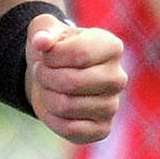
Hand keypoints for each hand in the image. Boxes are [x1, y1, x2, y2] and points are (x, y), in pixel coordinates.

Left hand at [25, 15, 125, 144]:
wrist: (54, 74)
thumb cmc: (53, 48)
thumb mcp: (45, 29)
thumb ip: (43, 30)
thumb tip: (42, 41)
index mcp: (111, 47)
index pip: (79, 54)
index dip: (52, 56)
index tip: (45, 53)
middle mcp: (118, 77)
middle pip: (72, 82)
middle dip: (45, 76)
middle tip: (41, 71)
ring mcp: (113, 106)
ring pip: (67, 106)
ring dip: (46, 95)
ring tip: (48, 86)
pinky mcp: (103, 129)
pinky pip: (70, 129)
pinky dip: (51, 118)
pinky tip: (53, 106)